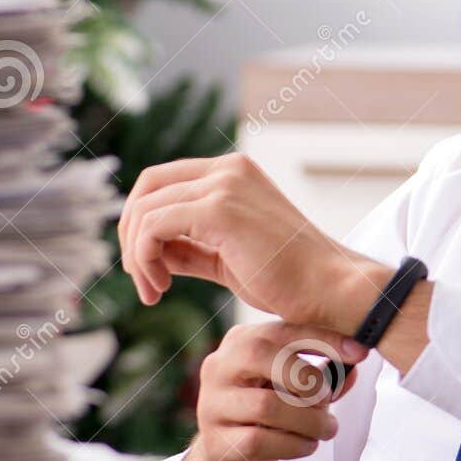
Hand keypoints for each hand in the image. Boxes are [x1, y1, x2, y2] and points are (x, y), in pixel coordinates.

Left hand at [118, 150, 356, 321]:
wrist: (330, 289)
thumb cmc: (290, 281)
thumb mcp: (228, 258)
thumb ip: (190, 247)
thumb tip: (148, 252)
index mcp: (233, 173)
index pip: (163, 182)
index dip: (143, 223)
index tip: (150, 268)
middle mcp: (227, 169)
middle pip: (146, 188)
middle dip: (130, 235)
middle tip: (143, 280)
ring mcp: (224, 184)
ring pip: (144, 209)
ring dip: (136, 255)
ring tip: (154, 290)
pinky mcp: (219, 209)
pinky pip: (153, 226)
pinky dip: (143, 258)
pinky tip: (161, 287)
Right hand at [178, 319, 366, 460]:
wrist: (231, 457)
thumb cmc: (267, 410)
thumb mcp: (293, 386)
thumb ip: (321, 375)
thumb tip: (352, 369)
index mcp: (240, 341)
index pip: (283, 329)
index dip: (323, 338)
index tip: (359, 352)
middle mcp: (219, 366)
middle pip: (261, 355)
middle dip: (307, 378)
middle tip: (327, 400)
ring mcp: (212, 405)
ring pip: (265, 405)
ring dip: (308, 420)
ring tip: (326, 429)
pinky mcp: (216, 442)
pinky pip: (259, 441)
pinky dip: (294, 445)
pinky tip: (307, 445)